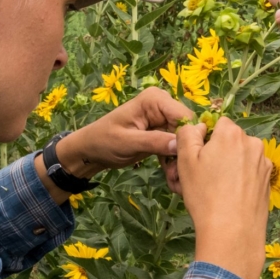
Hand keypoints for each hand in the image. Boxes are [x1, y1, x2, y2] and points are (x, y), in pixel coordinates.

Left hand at [54, 86, 189, 178]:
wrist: (90, 150)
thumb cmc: (103, 141)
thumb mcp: (128, 143)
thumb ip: (154, 142)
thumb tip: (181, 144)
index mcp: (154, 99)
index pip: (184, 116)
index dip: (188, 137)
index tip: (186, 161)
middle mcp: (162, 105)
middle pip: (186, 128)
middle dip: (183, 151)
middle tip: (178, 176)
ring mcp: (162, 118)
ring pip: (183, 139)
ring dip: (179, 159)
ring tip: (174, 179)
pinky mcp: (161, 132)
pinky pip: (175, 145)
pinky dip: (173, 160)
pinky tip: (171, 176)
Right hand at [175, 117, 270, 278]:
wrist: (232, 233)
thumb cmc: (206, 196)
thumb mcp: (185, 160)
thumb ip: (187, 133)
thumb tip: (196, 127)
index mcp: (232, 134)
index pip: (217, 123)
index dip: (205, 139)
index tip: (198, 158)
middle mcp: (252, 143)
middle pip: (231, 140)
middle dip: (219, 153)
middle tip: (204, 177)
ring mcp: (264, 163)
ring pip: (241, 158)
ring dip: (231, 167)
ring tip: (217, 191)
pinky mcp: (268, 182)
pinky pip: (250, 173)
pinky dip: (241, 181)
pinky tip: (231, 198)